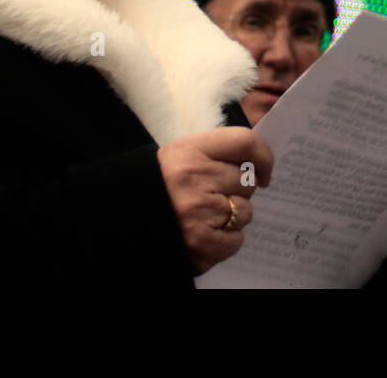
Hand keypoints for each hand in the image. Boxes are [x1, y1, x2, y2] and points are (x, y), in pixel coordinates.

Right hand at [156, 128, 273, 275]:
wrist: (121, 223)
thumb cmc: (159, 186)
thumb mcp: (181, 156)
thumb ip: (216, 154)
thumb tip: (258, 163)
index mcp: (191, 151)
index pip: (245, 142)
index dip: (264, 156)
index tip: (265, 171)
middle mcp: (196, 179)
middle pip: (248, 181)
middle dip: (237, 191)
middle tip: (215, 197)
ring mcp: (200, 212)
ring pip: (245, 212)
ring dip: (233, 217)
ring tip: (206, 217)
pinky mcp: (201, 244)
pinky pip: (236, 240)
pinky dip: (226, 241)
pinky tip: (206, 236)